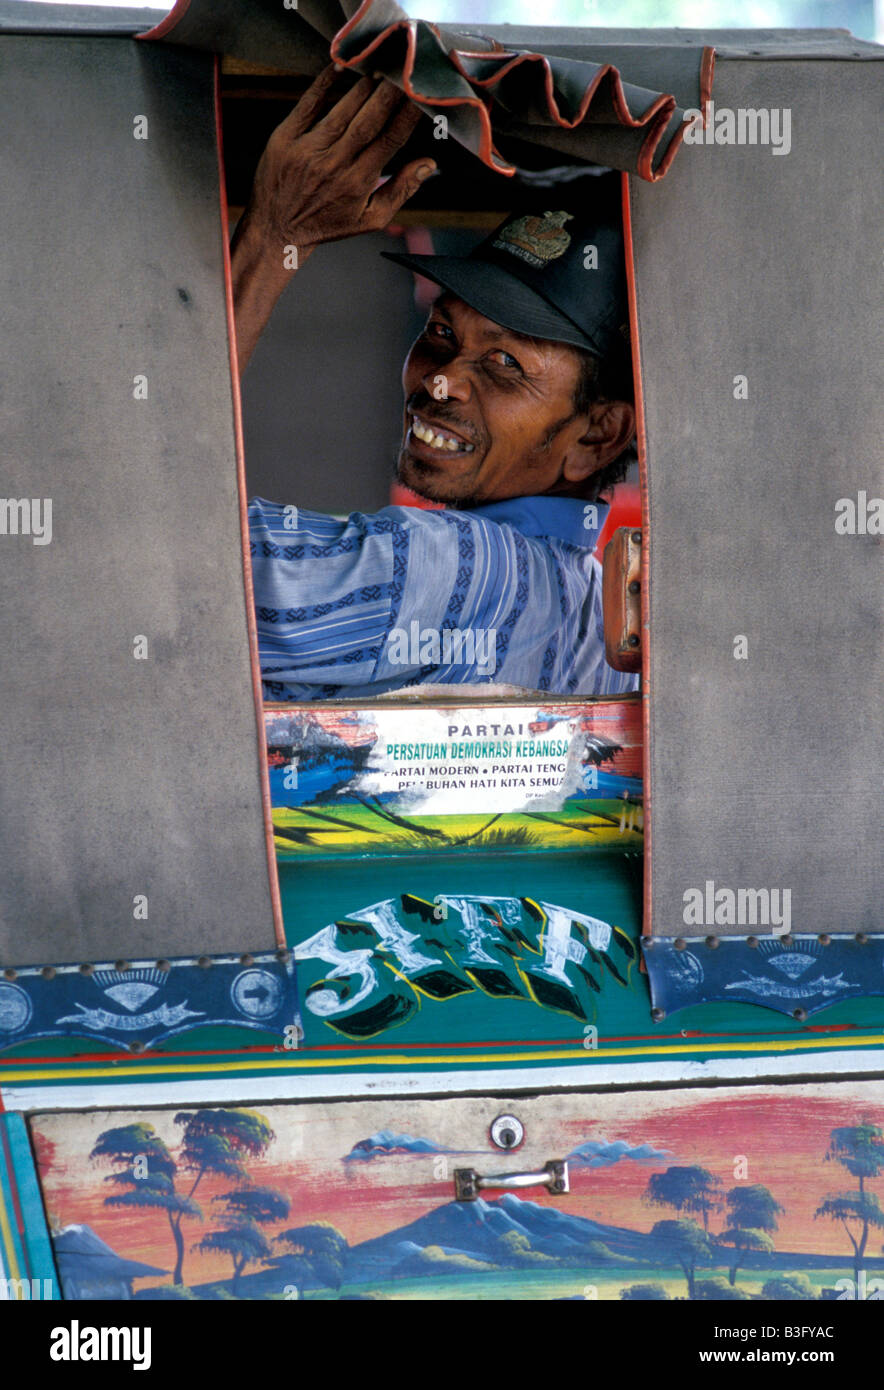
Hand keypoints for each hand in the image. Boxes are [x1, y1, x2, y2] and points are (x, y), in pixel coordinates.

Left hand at [242, 64, 435, 256]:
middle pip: (368, 122)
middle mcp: (334, 165)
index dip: (408, 116)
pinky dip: (324, 83)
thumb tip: (429, 164)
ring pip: (342, 111)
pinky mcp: (285, 138)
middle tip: (403, 69)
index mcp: (358, 184)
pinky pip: (308, 104)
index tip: (421, 95)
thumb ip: (401, 190)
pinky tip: (340, 66)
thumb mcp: (370, 219)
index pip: (390, 141)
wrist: (277, 229)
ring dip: (363, 87)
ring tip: (380, 66)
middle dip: (389, 94)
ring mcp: (307, 150)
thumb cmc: (327, 223)